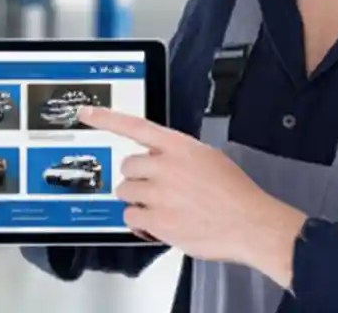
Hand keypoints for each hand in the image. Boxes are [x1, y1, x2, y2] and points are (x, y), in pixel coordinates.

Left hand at [78, 106, 306, 287]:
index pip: (135, 126)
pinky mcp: (157, 221)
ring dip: (138, 200)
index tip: (86, 114)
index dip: (107, 118)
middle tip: (156, 189)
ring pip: (125, 192)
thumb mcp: (207, 158)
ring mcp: (160, 194)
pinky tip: (160, 223)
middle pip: (127, 166)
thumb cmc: (234, 194)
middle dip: (137, 178)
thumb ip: (177, 155)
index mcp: (179, 147)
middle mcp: (166, 167)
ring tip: (162, 207)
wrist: (251, 224)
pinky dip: (141, 223)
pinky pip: (131, 218)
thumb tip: (156, 159)